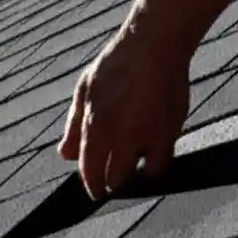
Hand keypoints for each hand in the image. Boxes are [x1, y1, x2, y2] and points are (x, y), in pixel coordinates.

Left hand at [59, 22, 191, 200]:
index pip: (91, 173)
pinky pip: (165, 160)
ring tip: (134, 165)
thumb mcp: (84, 92)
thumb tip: (65, 156)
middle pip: (117, 180)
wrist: (154, 46)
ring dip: (138, 174)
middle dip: (113, 184)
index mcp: (96, 127)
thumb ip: (73, 128)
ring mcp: (150, 135)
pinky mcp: (172, 131)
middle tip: (112, 181)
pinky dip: (158, 161)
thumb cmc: (116, 65)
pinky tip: (152, 151)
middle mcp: (123, 137)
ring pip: (145, 174)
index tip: (95, 191)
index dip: (92, 186)